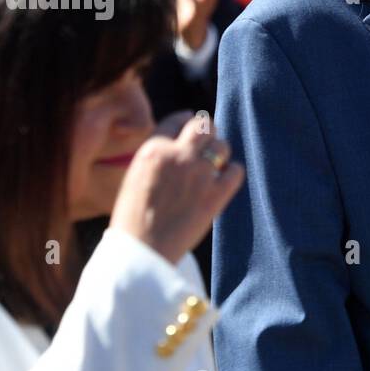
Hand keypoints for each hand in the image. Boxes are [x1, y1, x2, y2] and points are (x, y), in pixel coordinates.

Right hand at [109, 115, 244, 263]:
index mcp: (152, 149)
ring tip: (214, 165)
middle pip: (204, 126)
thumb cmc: (133, 218)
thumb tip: (176, 145)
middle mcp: (177, 156)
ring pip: (222, 145)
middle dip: (208, 132)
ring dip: (220, 153)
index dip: (186, 122)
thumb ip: (156, 157)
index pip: (177, 120)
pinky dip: (232, 173)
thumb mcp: (135, 176)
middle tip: (208, 142)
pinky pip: (236, 171)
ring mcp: (199, 174)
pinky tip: (224, 181)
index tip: (190, 127)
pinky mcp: (216, 195)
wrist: (142, 250)